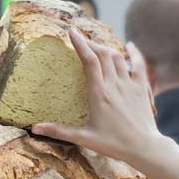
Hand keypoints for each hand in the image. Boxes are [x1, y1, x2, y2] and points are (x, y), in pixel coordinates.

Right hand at [32, 28, 161, 165]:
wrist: (144, 147)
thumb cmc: (113, 144)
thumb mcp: (83, 137)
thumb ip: (58, 131)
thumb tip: (34, 129)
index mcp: (99, 94)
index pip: (89, 61)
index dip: (80, 44)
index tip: (72, 32)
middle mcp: (114, 84)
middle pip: (102, 54)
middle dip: (90, 42)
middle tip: (80, 38)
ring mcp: (129, 84)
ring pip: (117, 57)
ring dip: (106, 47)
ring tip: (96, 45)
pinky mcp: (142, 88)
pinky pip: (138, 64)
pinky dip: (133, 53)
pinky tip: (129, 45)